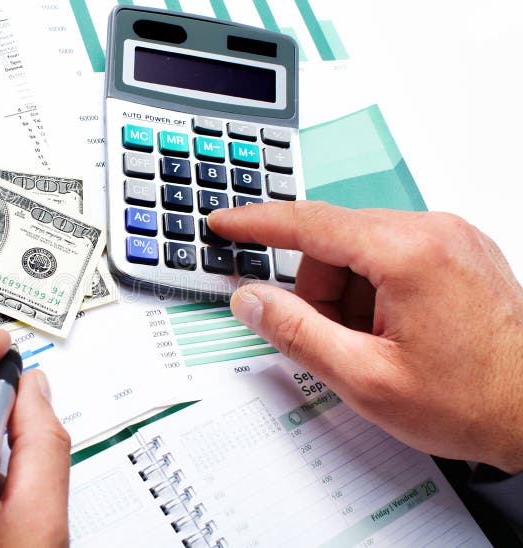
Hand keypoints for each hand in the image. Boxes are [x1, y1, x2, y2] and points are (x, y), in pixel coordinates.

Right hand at [208, 202, 522, 473]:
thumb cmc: (471, 401)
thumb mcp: (365, 378)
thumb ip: (296, 332)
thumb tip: (250, 300)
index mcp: (409, 253)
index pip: (311, 223)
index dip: (258, 224)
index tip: (226, 223)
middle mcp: (433, 231)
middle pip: (335, 241)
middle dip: (318, 289)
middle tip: (334, 339)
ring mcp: (450, 238)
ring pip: (360, 249)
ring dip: (348, 293)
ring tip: (375, 342)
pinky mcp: (457, 251)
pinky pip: (390, 255)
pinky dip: (374, 289)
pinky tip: (393, 330)